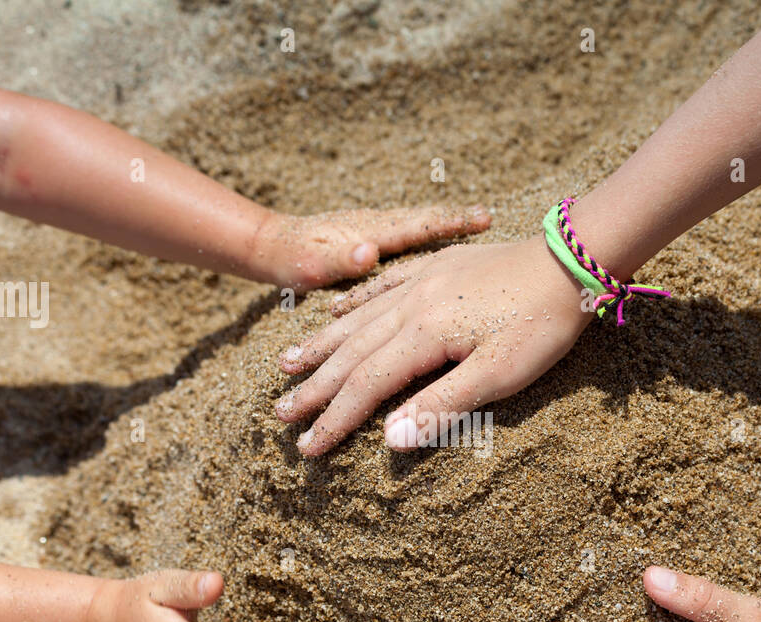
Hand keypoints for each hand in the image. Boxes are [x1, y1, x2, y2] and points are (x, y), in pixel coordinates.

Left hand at [251, 204, 490, 292]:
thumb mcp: (309, 265)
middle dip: (459, 219)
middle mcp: (379, 228)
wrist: (268, 246)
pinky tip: (441, 252)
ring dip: (448, 227)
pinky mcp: (373, 243)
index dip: (452, 222)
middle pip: (426, 220)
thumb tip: (369, 252)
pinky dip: (429, 239)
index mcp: (372, 233)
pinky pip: (408, 242)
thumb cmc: (289, 259)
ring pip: (420, 229)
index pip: (420, 225)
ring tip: (478, 228)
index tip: (483, 217)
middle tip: (492, 216)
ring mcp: (377, 233)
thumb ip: (339, 260)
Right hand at [275, 236, 589, 455]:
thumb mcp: (501, 373)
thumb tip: (389, 439)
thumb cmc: (543, 323)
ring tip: (288, 365)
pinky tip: (334, 311)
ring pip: (358, 317)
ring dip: (322, 344)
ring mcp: (422, 281)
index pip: (367, 384)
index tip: (308, 447)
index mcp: (426, 333)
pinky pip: (381, 285)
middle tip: (281, 414)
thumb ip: (444, 406)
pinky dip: (353, 303)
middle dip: (315, 386)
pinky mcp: (438, 267)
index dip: (336, 418)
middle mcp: (412, 303)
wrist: (572, 258)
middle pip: (351, 352)